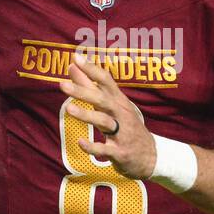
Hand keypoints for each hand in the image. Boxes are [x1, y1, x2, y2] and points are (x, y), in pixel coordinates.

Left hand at [59, 51, 156, 179]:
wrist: (150, 156)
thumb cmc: (126, 126)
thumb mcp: (112, 105)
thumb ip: (90, 85)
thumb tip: (73, 65)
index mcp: (118, 101)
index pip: (106, 81)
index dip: (92, 69)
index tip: (76, 57)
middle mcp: (121, 114)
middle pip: (102, 99)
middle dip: (83, 91)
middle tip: (62, 85)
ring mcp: (122, 133)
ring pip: (104, 121)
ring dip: (87, 115)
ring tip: (68, 109)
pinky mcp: (120, 152)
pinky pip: (105, 149)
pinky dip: (93, 146)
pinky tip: (80, 142)